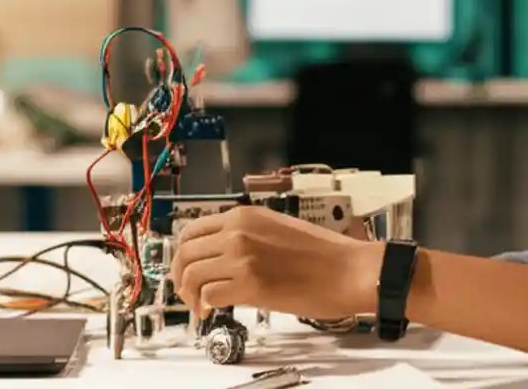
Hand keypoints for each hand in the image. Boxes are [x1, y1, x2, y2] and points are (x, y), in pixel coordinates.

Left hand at [169, 205, 383, 319]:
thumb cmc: (325, 254)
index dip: (183, 253)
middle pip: (186, 252)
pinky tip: (211, 312)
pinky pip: (209, 294)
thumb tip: (225, 255)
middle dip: (179, 275)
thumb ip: (247, 236)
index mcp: (245, 216)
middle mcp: (238, 232)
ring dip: (189, 294)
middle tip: (186, 291)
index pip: (193, 229)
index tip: (185, 267)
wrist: (348, 270)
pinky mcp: (250, 284)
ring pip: (191, 274)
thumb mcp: (278, 229)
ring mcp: (242, 257)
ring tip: (198, 306)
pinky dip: (205, 306)